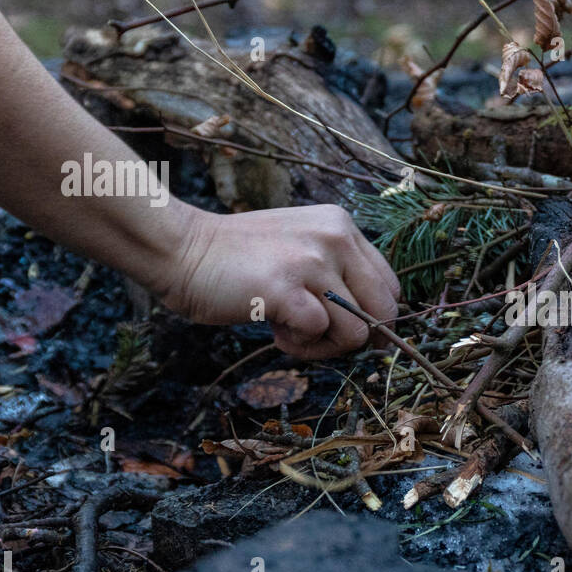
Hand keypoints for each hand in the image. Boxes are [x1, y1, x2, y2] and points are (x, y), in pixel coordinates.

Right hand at [160, 205, 399, 357]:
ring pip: (357, 331)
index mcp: (342, 227)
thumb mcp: (301, 248)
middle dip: (355, 337)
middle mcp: (335, 238)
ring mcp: (313, 262)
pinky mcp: (288, 288)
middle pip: (386, 312)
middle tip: (316, 333)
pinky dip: (298, 344)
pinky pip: (320, 334)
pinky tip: (273, 327)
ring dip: (323, 344)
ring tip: (288, 327)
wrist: (180, 249)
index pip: (391, 287)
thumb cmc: (238, 260)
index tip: (335, 321)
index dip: (369, 317)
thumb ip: (336, 272)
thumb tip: (372, 326)